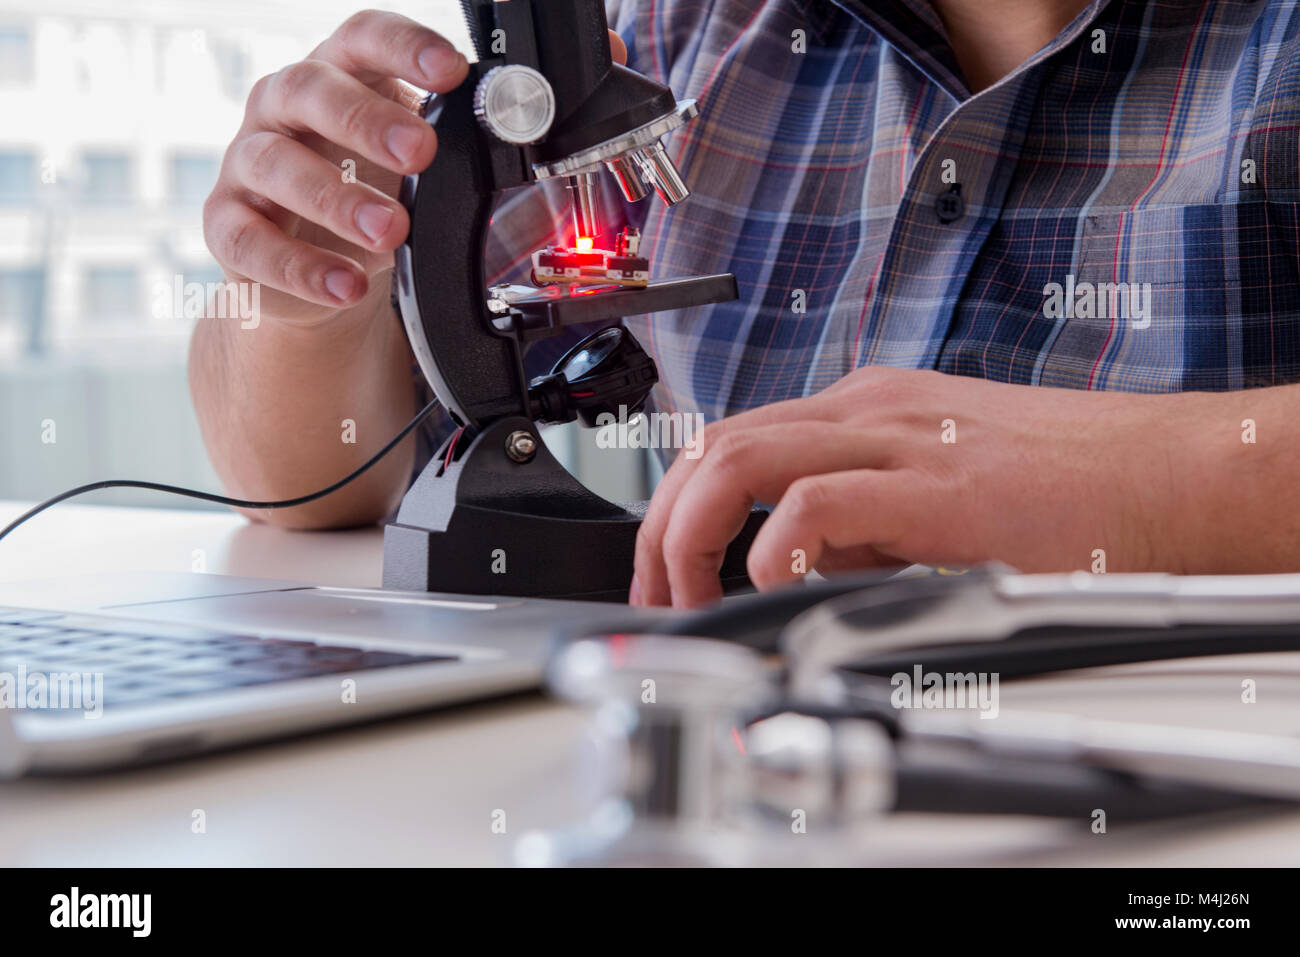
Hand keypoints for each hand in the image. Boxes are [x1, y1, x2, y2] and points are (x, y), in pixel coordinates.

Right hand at [202, 16, 625, 327]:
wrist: (323, 273)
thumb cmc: (379, 193)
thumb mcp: (440, 159)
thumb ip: (504, 120)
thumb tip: (611, 63)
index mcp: (344, 75)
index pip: (364, 37)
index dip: (405, 48)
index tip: (452, 70)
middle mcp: (289, 108)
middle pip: (313, 91)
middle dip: (368, 120)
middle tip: (421, 154)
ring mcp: (251, 166)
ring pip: (275, 164)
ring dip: (336, 199)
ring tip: (392, 234)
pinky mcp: (230, 229)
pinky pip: (249, 242)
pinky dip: (299, 266)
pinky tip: (347, 286)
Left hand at [630, 367, 1214, 607]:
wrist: (1157, 477)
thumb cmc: (1058, 485)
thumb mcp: (924, 491)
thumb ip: (851, 520)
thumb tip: (787, 559)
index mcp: (858, 411)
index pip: (727, 442)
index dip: (673, 510)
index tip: (665, 571)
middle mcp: (865, 410)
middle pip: (713, 444)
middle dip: (661, 525)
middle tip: (658, 591)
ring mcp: (897, 437)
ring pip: (744, 457)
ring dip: (693, 533)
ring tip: (695, 593)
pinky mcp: (936, 482)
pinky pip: (821, 496)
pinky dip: (775, 541)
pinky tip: (772, 581)